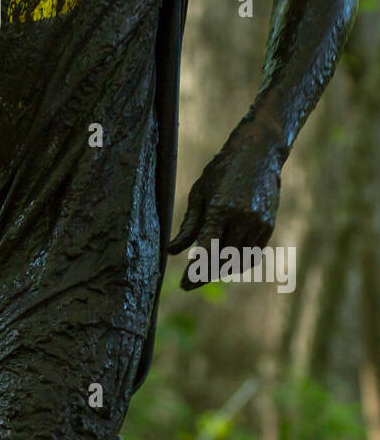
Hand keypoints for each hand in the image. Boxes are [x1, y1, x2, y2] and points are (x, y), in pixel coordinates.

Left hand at [167, 125, 284, 290]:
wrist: (257, 154)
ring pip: (239, 260)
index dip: (195, 272)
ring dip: (222, 270)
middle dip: (206, 274)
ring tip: (207, 270)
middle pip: (223, 260)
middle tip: (192, 280)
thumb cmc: (222, 171)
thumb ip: (188, 225)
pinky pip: (253, 254)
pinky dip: (239, 262)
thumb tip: (171, 251)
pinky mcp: (269, 226)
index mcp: (220, 209)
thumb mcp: (199, 193)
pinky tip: (226, 262)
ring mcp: (259, 223)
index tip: (184, 285)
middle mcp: (242, 219)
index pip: (206, 251)